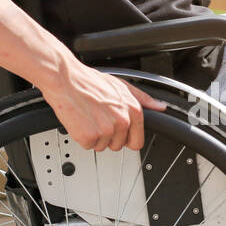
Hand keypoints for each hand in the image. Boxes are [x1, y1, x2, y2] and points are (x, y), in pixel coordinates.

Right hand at [41, 60, 166, 151]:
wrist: (65, 79)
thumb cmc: (90, 82)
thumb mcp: (122, 85)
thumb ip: (143, 99)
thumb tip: (160, 106)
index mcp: (133, 111)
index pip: (137, 141)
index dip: (126, 138)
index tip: (118, 133)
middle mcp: (122, 122)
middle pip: (118, 145)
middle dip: (108, 137)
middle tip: (98, 119)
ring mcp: (106, 130)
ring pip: (102, 146)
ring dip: (95, 136)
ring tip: (89, 118)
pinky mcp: (89, 136)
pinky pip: (88, 146)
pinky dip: (82, 137)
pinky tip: (81, 122)